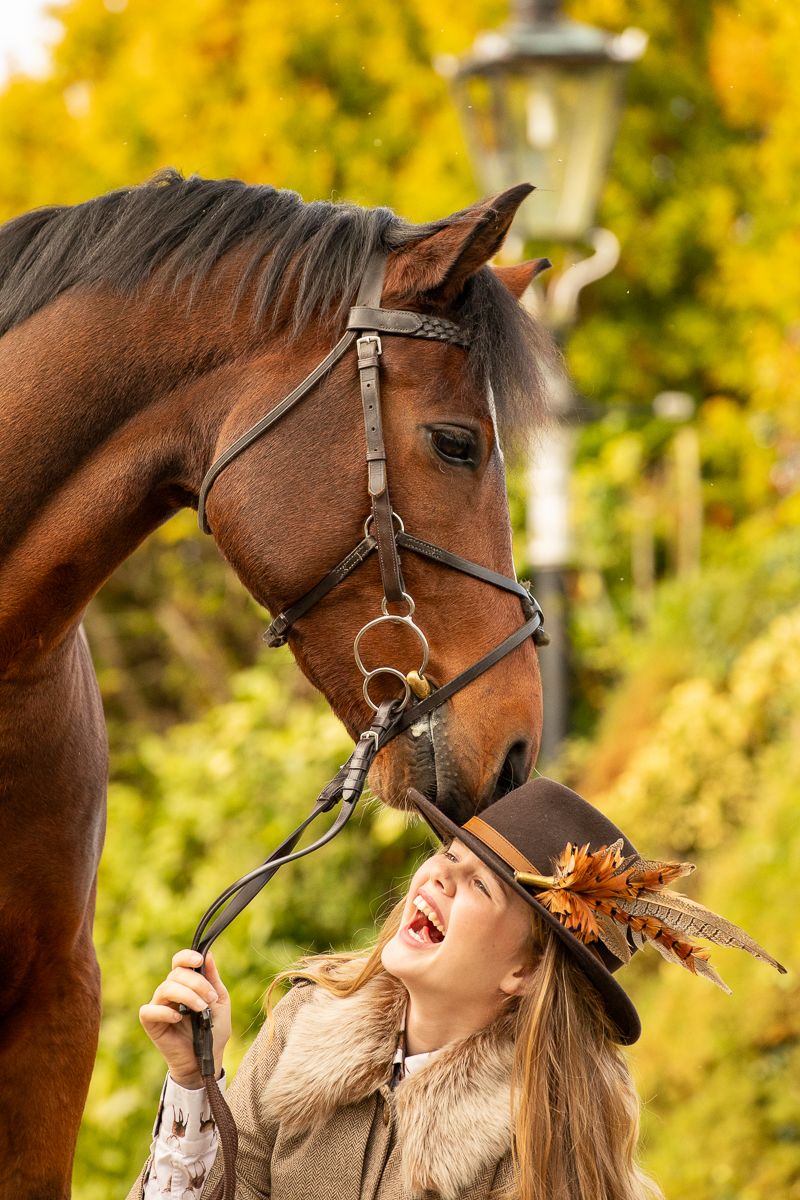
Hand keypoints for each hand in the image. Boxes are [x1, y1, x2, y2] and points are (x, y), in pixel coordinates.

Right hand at [139, 949, 231, 1088]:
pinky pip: (149, 1010)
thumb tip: (208, 954)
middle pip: (176, 974)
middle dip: (196, 983)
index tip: (199, 960)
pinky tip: (178, 1018)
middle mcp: (170, 992)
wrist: (206, 1059)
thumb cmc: (213, 1030)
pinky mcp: (151, 1023)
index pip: (179, 962)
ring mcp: (159, 1006)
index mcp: (186, 983)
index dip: (186, 957)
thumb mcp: (219, 1001)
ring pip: (165, 988)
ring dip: (187, 995)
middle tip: (210, 998)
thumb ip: (213, 979)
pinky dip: (164, 1011)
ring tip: (201, 1009)